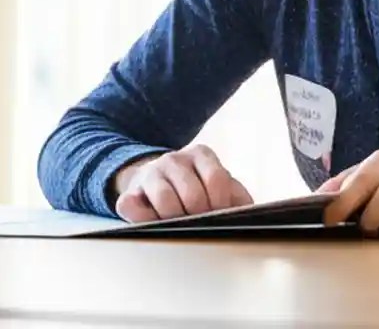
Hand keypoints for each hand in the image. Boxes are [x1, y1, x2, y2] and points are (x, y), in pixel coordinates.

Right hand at [113, 144, 253, 221]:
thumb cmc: (194, 188)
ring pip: (165, 202)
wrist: (154, 181)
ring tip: (178, 223)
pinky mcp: (128, 193)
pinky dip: (144, 220)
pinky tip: (153, 221)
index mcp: (201, 154)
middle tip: (199, 223)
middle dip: (199, 216)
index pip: (217, 180)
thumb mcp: (219, 185)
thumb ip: (237, 195)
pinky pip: (133, 209)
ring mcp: (149, 174)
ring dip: (175, 220)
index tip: (220, 215)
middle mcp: (174, 159)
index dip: (221, 204)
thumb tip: (250, 213)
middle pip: (193, 195)